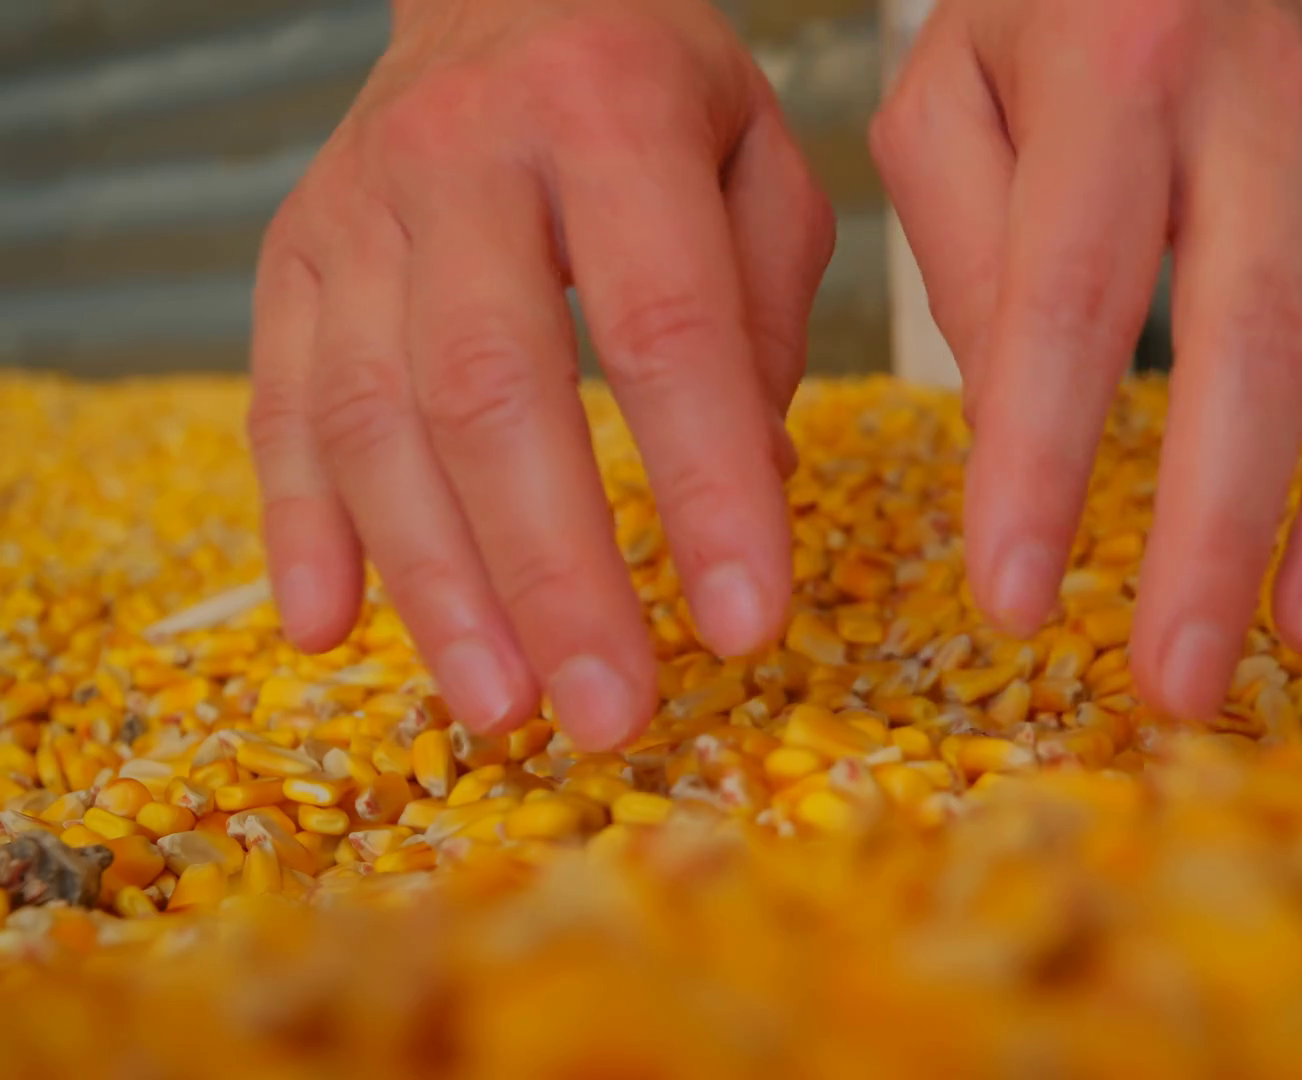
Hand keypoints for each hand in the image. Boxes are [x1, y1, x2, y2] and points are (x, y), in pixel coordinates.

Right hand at [247, 0, 833, 749]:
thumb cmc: (656, 89)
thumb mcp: (760, 158)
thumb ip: (765, 313)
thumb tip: (751, 485)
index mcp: (607, 112)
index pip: (665, 327)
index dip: (703, 486)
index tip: (746, 625)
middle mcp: (462, 157)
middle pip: (495, 391)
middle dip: (555, 573)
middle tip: (613, 714)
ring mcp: (354, 211)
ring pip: (376, 418)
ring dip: (437, 583)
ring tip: (501, 709)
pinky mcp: (290, 260)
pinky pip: (282, 406)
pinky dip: (302, 526)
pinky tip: (330, 629)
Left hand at [870, 0, 1301, 717]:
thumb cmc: (1036, 23)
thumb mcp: (945, 106)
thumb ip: (972, 260)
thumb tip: (1016, 437)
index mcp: (1113, 69)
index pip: (1074, 291)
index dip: (1045, 457)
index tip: (1015, 598)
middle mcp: (1261, 98)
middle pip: (1260, 332)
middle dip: (1219, 524)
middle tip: (1177, 676)